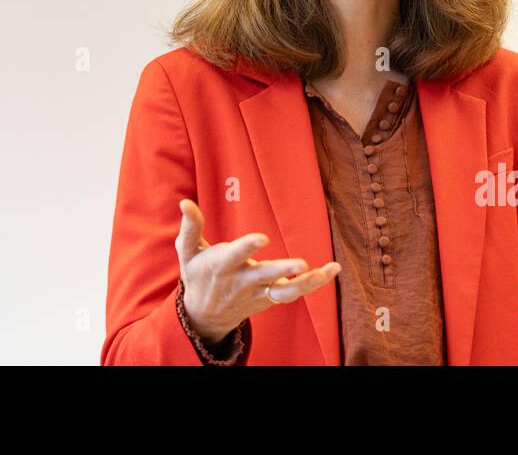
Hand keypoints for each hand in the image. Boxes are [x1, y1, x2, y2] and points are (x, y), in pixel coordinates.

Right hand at [175, 198, 340, 342]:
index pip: (235, 255)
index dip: (248, 246)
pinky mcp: (270, 297)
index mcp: (222, 265)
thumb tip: (185, 203)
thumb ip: (190, 227)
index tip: (262, 238)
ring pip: (285, 291)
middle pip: (265, 276)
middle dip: (282, 270)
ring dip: (306, 283)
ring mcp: (258, 291)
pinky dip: (314, 284)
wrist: (205, 315)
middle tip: (301, 264)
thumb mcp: (187, 252)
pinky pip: (294, 293)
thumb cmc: (198, 274)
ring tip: (326, 271)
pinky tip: (333, 270)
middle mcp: (242, 280)